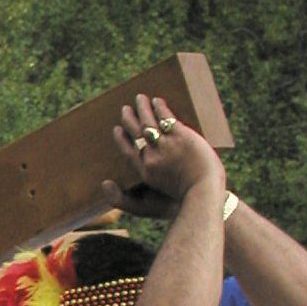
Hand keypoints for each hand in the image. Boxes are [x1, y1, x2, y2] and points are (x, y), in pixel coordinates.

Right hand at [110, 96, 224, 205]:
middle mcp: (150, 156)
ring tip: (140, 98)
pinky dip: (159, 107)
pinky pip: (166, 117)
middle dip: (129, 119)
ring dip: (143, 107)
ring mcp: (165, 145)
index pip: (128, 151)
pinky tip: (158, 101)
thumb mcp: (146, 207)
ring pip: (149, 121)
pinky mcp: (181, 136)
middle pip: (136, 132)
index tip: (118, 129)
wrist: (203, 193)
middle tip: (126, 109)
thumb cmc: (180, 203)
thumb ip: (123, 200)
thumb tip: (103, 184)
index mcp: (144, 171)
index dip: (122, 139)